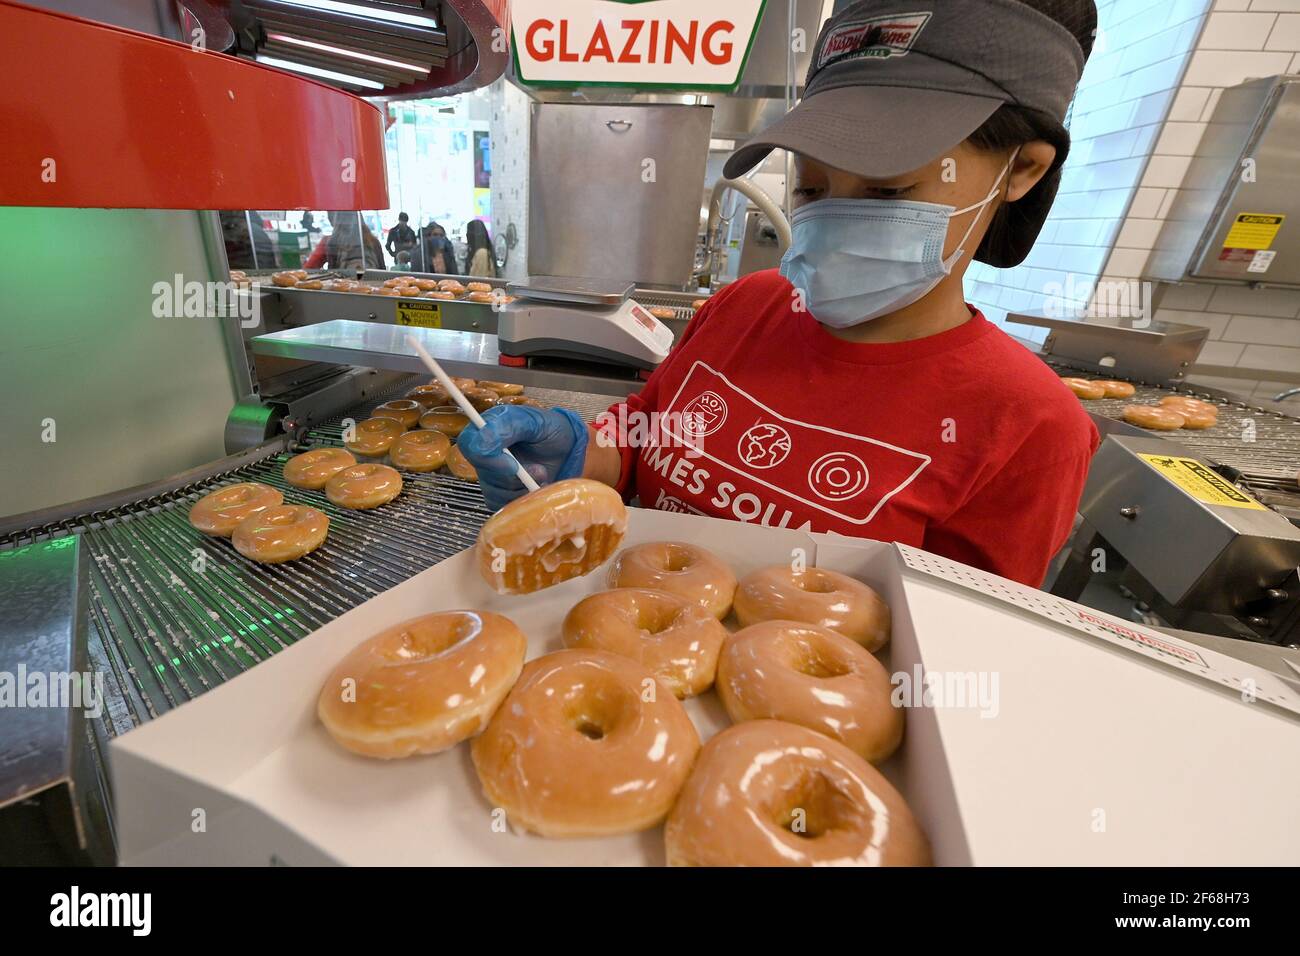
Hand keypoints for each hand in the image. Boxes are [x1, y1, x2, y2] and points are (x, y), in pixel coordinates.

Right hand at [457, 405, 588, 510]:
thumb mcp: (534, 421)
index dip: (486, 458)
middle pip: (483, 473)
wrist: (570, 452)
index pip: (468, 444)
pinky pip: (502, 505)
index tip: (512, 464)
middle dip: (514, 476)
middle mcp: (485, 453)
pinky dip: (523, 499)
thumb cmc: (552, 432)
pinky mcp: (500, 494)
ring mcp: (491, 475)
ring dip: (523, 488)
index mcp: (488, 428)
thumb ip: (506, 426)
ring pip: (493, 492)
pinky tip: (536, 487)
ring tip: (541, 475)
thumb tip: (480, 441)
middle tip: (539, 469)